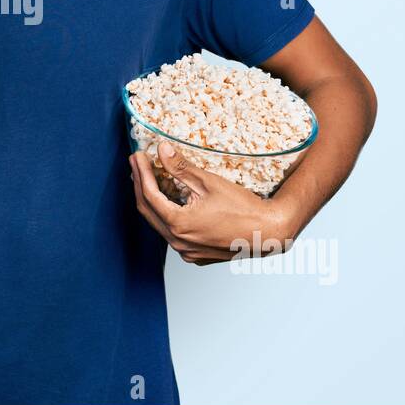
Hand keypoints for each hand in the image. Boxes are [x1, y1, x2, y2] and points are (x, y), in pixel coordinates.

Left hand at [129, 142, 292, 265]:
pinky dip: (167, 217)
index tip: (138, 155)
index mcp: (178, 224)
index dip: (142, 172)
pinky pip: (173, 235)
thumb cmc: (243, 207)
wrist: (268, 232)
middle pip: (148, 210)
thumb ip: (181, 167)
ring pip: (159, 224)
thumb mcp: (209, 182)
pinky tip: (169, 202)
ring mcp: (187, 251)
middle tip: (137, 164)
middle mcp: (178, 242)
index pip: (149, 194)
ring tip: (149, 179)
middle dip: (140, 185)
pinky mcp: (196, 255)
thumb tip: (161, 149)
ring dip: (152, 202)